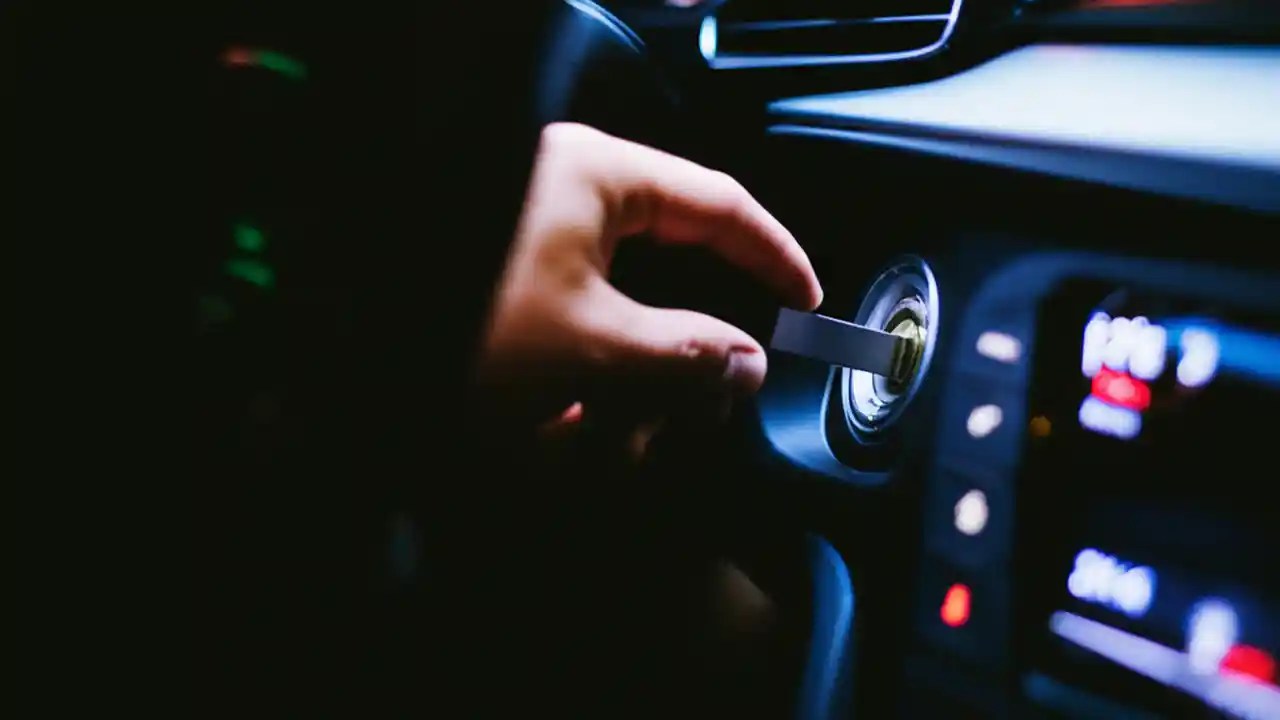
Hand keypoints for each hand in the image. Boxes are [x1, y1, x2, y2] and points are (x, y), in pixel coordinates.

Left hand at [478, 123, 822, 427]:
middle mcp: (564, 202)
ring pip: (615, 328)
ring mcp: (529, 248)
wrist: (321, 369)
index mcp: (594, 180)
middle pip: (667, 283)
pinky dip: (569, 396)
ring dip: (612, 400)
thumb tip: (749, 365)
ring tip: (578, 445)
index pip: (719, 205)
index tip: (809, 305)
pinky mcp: (503, 292)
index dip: (775, 257)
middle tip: (669, 424)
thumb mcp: (590, 351)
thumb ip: (688, 357)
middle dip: (668, 370)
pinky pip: (566, 343)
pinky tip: (541, 438)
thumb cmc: (458, 330)